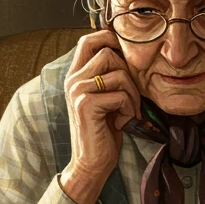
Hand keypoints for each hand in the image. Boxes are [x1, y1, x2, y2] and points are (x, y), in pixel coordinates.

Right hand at [60, 30, 141, 203]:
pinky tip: (121, 123)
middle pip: (109, 52)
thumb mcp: (107, 98)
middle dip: (129, 75)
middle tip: (131, 99)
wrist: (92, 164)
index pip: (89, 39)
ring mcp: (77, 91)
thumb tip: (132, 52)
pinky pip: (121, 94)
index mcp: (76, 75)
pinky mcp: (86, 104)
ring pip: (119, 73)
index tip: (127, 60)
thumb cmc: (105, 131)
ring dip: (132, 94)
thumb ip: (110, 75)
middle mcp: (72, 79)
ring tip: (127, 112)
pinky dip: (129, 109)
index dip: (111, 39)